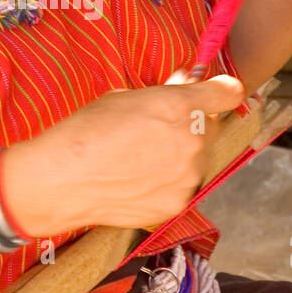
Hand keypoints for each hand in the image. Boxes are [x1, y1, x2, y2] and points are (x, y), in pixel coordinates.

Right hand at [1, 75, 246, 237]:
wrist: (63, 180)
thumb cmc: (86, 132)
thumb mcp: (125, 97)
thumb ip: (163, 95)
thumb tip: (183, 88)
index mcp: (181, 107)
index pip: (228, 93)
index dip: (221, 91)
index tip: (216, 93)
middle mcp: (193, 142)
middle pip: (212, 127)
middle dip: (193, 124)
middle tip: (160, 126)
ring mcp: (187, 177)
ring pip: (198, 159)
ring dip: (181, 154)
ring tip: (142, 157)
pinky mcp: (177, 204)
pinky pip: (183, 185)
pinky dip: (169, 180)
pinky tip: (139, 178)